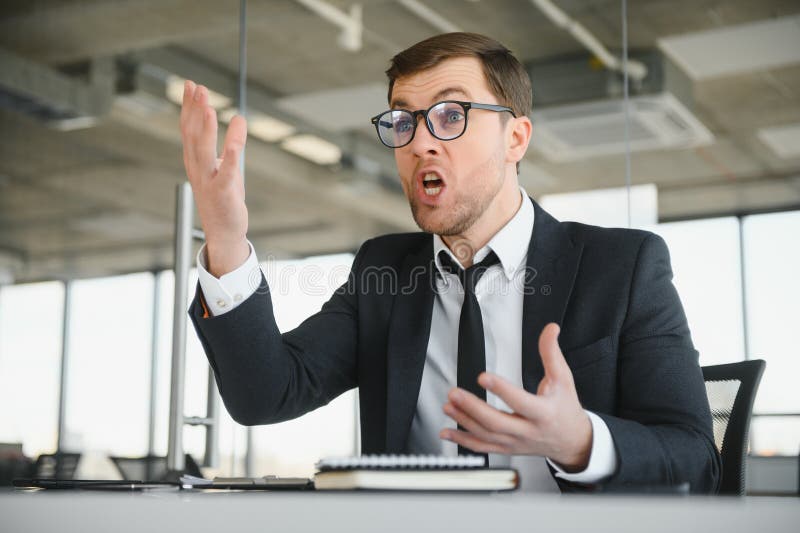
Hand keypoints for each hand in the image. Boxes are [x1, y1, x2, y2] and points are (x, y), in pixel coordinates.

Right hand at [180, 80, 249, 276]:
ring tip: (208, 107)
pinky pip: (227, 173)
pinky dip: (230, 157)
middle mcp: (197, 169)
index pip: (188, 128)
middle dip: (193, 110)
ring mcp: (208, 181)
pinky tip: (235, 144)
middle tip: (196, 86)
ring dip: (205, 129)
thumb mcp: (226, 166)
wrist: (224, 232)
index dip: (188, 106)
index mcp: (195, 161)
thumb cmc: (225, 197)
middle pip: (191, 135)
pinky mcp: (223, 193)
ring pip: (203, 151)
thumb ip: (230, 142)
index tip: (190, 84)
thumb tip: (239, 117)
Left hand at [440, 323, 592, 470]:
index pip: (520, 402)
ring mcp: (516, 443)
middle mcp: (528, 431)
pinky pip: (482, 447)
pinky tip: (447, 432)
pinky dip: (463, 441)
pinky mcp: (507, 449)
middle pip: (497, 423)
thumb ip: (552, 353)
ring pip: (486, 436)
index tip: (483, 376)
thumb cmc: (565, 408)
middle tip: (455, 393)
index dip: (501, 389)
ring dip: (464, 421)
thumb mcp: (563, 379)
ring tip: (448, 406)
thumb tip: (551, 329)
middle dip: (472, 408)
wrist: (572, 441)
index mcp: (543, 413)